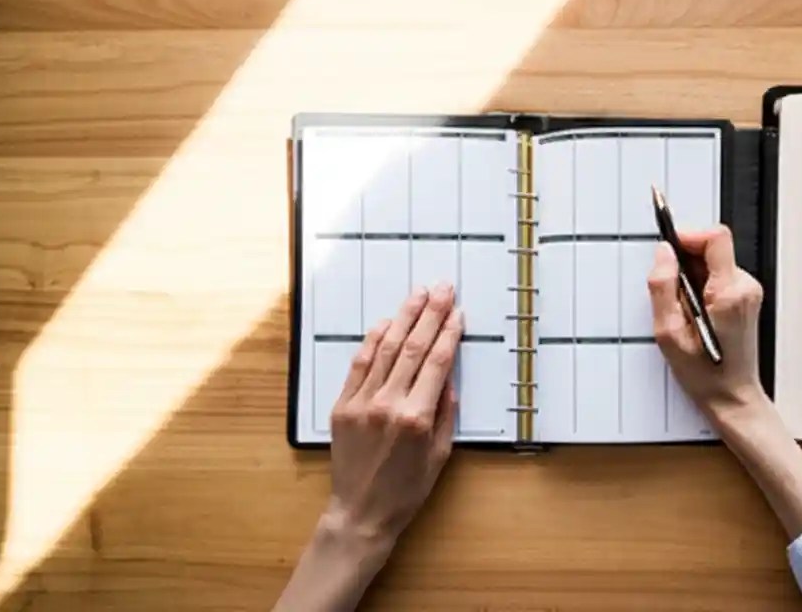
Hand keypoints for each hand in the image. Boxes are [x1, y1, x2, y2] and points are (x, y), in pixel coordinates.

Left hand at [275, 284, 460, 611]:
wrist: (361, 512)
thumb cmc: (407, 490)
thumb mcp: (441, 453)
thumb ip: (446, 411)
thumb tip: (448, 375)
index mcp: (417, 417)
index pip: (437, 363)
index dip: (449, 334)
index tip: (458, 313)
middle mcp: (387, 404)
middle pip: (413, 347)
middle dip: (430, 314)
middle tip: (442, 289)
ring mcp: (361, 403)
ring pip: (386, 349)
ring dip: (404, 317)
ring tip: (418, 295)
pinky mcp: (342, 406)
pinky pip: (359, 364)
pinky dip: (373, 340)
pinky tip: (387, 322)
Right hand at [647, 225, 766, 421]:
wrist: (732, 396)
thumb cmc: (706, 374)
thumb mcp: (669, 333)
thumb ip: (663, 288)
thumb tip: (663, 255)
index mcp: (729, 293)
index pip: (715, 238)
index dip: (688, 236)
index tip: (669, 246)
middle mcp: (745, 288)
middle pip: (712, 248)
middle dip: (685, 263)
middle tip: (673, 293)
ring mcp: (748, 292)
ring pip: (713, 262)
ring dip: (692, 277)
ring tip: (685, 310)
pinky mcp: (745, 297)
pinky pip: (718, 276)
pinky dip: (701, 286)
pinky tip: (696, 313)